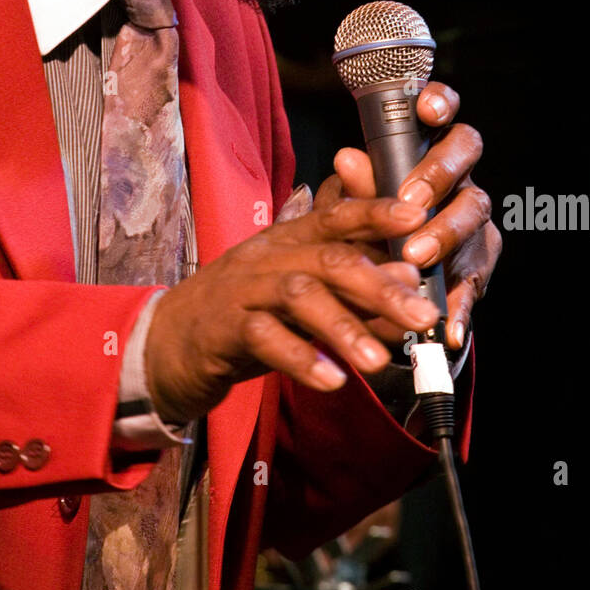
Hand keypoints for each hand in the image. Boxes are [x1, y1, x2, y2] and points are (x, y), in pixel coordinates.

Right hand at [144, 194, 442, 423]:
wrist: (167, 343)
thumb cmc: (245, 315)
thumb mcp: (301, 294)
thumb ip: (352, 284)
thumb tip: (409, 279)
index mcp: (289, 239)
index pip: (336, 216)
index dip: (375, 210)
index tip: (417, 214)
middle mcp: (268, 256)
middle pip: (328, 259)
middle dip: (379, 285)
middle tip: (422, 314)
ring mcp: (242, 290)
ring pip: (299, 295)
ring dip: (344, 326)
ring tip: (380, 360)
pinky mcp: (221, 329)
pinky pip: (263, 338)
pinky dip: (300, 358)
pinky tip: (331, 379)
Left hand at [318, 81, 501, 351]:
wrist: (380, 291)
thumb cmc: (366, 232)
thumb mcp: (353, 211)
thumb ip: (356, 188)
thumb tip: (346, 158)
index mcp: (425, 150)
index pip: (443, 112)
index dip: (441, 102)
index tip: (427, 109)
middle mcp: (456, 177)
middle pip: (466, 153)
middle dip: (440, 172)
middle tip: (411, 199)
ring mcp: (473, 222)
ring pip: (475, 212)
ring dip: (445, 233)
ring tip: (415, 256)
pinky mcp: (476, 267)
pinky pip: (474, 282)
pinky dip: (460, 306)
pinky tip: (447, 325)